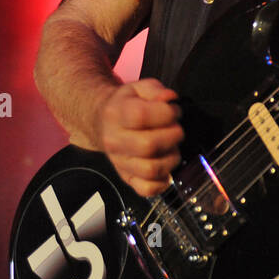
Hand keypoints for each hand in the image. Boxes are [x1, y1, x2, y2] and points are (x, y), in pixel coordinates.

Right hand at [95, 79, 184, 197]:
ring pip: (150, 169)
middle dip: (172, 136)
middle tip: (175, 129)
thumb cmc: (126, 105)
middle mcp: (115, 141)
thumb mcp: (139, 89)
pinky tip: (165, 168)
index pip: (141, 116)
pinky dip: (162, 182)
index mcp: (117, 114)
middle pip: (148, 145)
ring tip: (171, 147)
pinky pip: (146, 189)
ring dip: (171, 158)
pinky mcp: (127, 178)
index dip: (166, 113)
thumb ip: (155, 90)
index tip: (173, 111)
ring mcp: (120, 162)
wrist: (103, 123)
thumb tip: (169, 98)